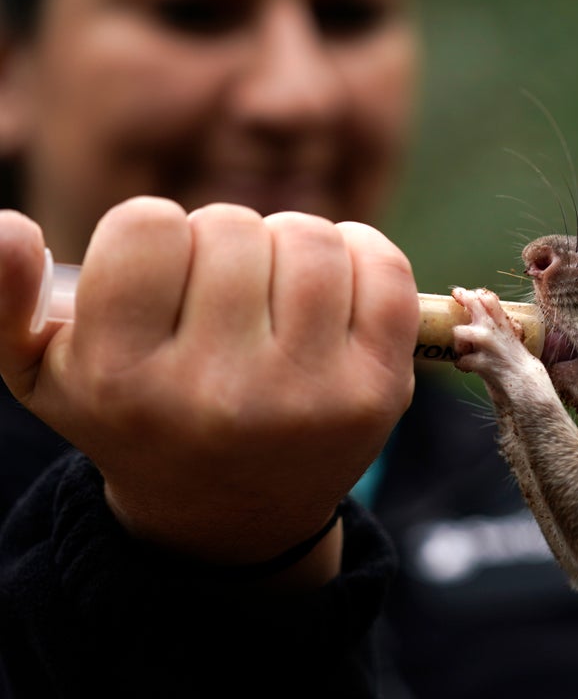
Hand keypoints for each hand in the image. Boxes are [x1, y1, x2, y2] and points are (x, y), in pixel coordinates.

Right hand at [0, 198, 417, 573]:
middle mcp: (220, 394)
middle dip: (222, 242)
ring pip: (310, 238)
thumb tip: (8, 224)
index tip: (155, 272)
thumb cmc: (137, 416)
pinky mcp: (377, 391)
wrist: (232, 509)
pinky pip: (383, 267)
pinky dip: (360, 252)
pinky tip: (329, 282)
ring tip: (270, 285)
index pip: (147, 225)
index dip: (151, 234)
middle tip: (218, 288)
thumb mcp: (43, 373)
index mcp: (126, 381)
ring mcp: (309, 394)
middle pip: (233, 226)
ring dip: (288, 244)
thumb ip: (0, 298)